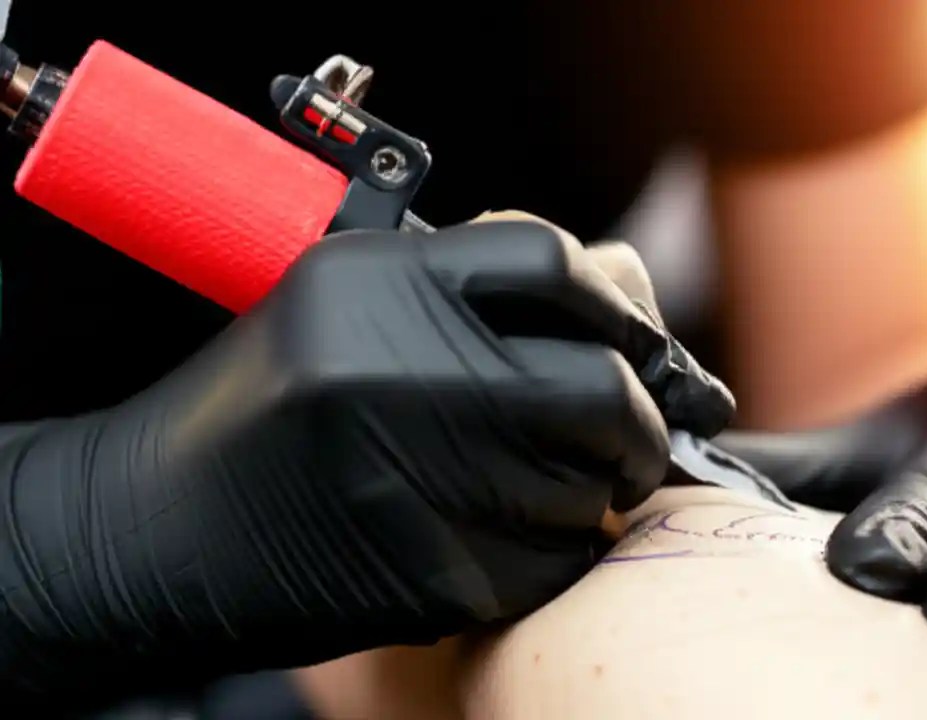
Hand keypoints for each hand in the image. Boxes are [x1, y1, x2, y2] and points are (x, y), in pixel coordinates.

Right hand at [0, 217, 731, 708]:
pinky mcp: (432, 570)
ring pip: (589, 481)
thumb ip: (478, 286)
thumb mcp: (346, 307)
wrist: (149, 532)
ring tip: (528, 487)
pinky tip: (501, 537)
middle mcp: (401, 369)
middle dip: (639, 418)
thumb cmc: (263, 412)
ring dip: (591, 489)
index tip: (647, 349)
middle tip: (634, 439)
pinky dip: (556, 550)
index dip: (620, 307)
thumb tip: (630, 284)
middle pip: (601, 384)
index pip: (553, 263)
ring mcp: (418, 474)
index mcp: (374, 284)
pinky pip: (557, 558)